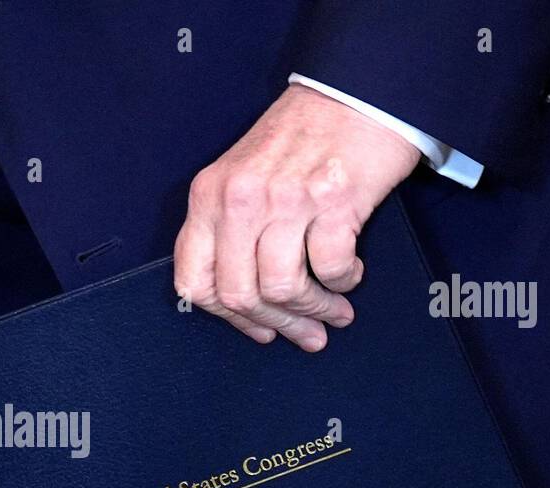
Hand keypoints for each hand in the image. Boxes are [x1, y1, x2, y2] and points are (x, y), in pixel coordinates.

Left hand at [174, 84, 419, 350]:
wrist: (354, 90)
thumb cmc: (299, 138)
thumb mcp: (240, 177)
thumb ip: (227, 229)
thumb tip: (240, 301)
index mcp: (208, 196)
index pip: (195, 281)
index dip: (226, 317)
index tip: (256, 329)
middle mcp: (239, 199)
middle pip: (240, 293)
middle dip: (276, 324)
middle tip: (306, 335)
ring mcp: (284, 199)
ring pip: (283, 288)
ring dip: (314, 311)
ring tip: (335, 313)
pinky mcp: (331, 200)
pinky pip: (330, 268)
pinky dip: (342, 282)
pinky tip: (350, 277)